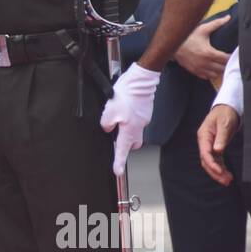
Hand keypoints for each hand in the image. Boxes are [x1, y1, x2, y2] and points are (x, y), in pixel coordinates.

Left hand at [100, 63, 161, 177]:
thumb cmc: (127, 94)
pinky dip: (129, 116)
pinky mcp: (144, 110)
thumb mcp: (109, 111)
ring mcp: (143, 118)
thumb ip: (106, 124)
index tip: (117, 171)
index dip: (119, 162)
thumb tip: (107, 128)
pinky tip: (123, 106)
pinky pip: (136, 118)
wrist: (140, 80)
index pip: (122, 150)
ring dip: (125, 126)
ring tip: (117, 114)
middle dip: (123, 141)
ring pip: (133, 129)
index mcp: (130, 130)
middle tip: (115, 133)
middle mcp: (139, 127)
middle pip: (131, 142)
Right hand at [173, 14, 231, 81]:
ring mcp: (199, 68)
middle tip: (228, 59)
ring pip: (216, 74)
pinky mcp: (194, 71)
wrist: (172, 45)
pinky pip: (207, 77)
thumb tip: (228, 17)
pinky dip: (211, 74)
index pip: (226, 59)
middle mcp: (205, 63)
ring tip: (221, 64)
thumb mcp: (203, 29)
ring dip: (220, 70)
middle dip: (227, 64)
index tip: (234, 54)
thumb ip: (217, 24)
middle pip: (222, 68)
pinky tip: (212, 68)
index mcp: (209, 53)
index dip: (232, 57)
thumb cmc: (188, 36)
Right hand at [198, 104, 240, 184]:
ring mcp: (209, 145)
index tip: (220, 171)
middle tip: (225, 180)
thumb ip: (221, 137)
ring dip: (218, 172)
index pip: (205, 153)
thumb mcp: (224, 124)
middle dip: (215, 172)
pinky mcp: (216, 147)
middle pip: (206, 161)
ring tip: (227, 180)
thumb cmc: (225, 113)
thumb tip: (217, 150)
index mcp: (204, 135)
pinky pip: (216, 160)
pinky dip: (221, 168)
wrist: (227, 108)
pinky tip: (227, 174)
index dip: (212, 164)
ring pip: (211, 163)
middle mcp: (205, 142)